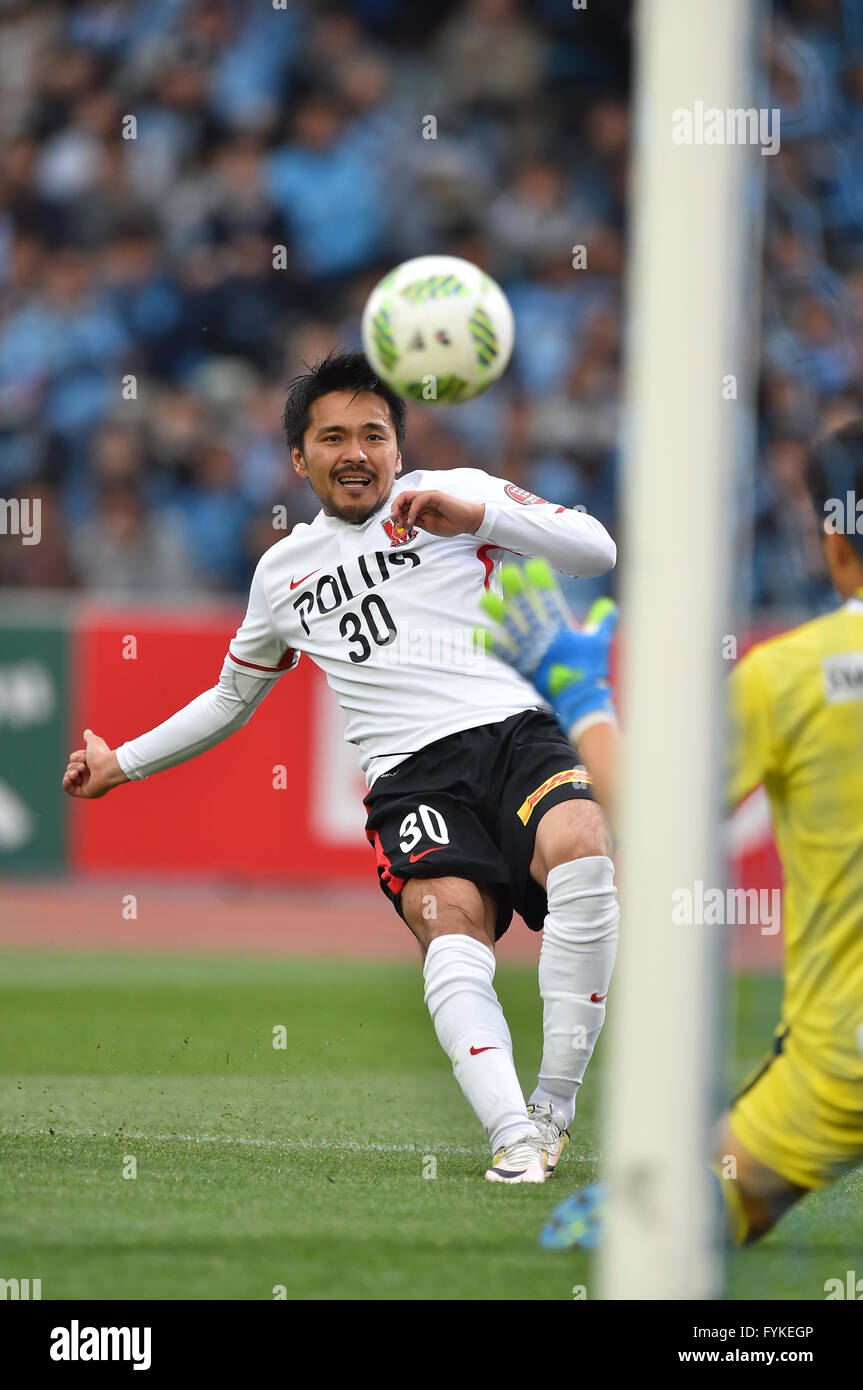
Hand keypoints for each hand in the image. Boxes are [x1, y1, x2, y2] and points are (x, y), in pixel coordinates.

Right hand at [62, 729, 128, 798]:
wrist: (108, 766)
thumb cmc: (102, 754)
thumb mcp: (93, 742)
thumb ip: (89, 737)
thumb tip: (87, 732)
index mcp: (90, 764)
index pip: (73, 760)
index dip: (76, 757)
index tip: (85, 756)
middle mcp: (89, 774)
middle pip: (70, 769)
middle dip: (74, 766)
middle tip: (84, 766)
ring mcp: (87, 784)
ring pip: (69, 778)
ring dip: (71, 773)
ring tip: (78, 772)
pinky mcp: (86, 792)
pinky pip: (70, 790)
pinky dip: (66, 784)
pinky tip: (67, 778)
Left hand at [390, 489, 483, 537]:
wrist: (468, 522)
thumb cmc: (451, 524)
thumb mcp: (428, 525)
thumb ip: (416, 522)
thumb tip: (402, 522)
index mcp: (421, 505)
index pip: (403, 504)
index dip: (396, 514)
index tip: (397, 527)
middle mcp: (423, 498)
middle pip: (402, 498)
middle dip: (394, 510)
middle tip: (395, 523)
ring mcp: (428, 496)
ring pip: (406, 496)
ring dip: (399, 509)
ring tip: (400, 521)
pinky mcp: (434, 496)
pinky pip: (418, 501)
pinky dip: (412, 511)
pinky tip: (411, 521)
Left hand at [476, 558, 617, 731]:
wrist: (580, 697)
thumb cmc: (591, 670)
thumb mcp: (599, 642)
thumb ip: (603, 621)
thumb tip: (608, 605)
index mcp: (562, 629)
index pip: (550, 600)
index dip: (542, 582)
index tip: (534, 565)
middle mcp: (544, 637)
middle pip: (527, 609)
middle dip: (516, 590)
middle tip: (506, 573)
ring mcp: (531, 651)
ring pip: (511, 627)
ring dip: (497, 613)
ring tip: (484, 599)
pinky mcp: (522, 666)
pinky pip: (503, 653)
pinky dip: (489, 644)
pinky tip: (475, 634)